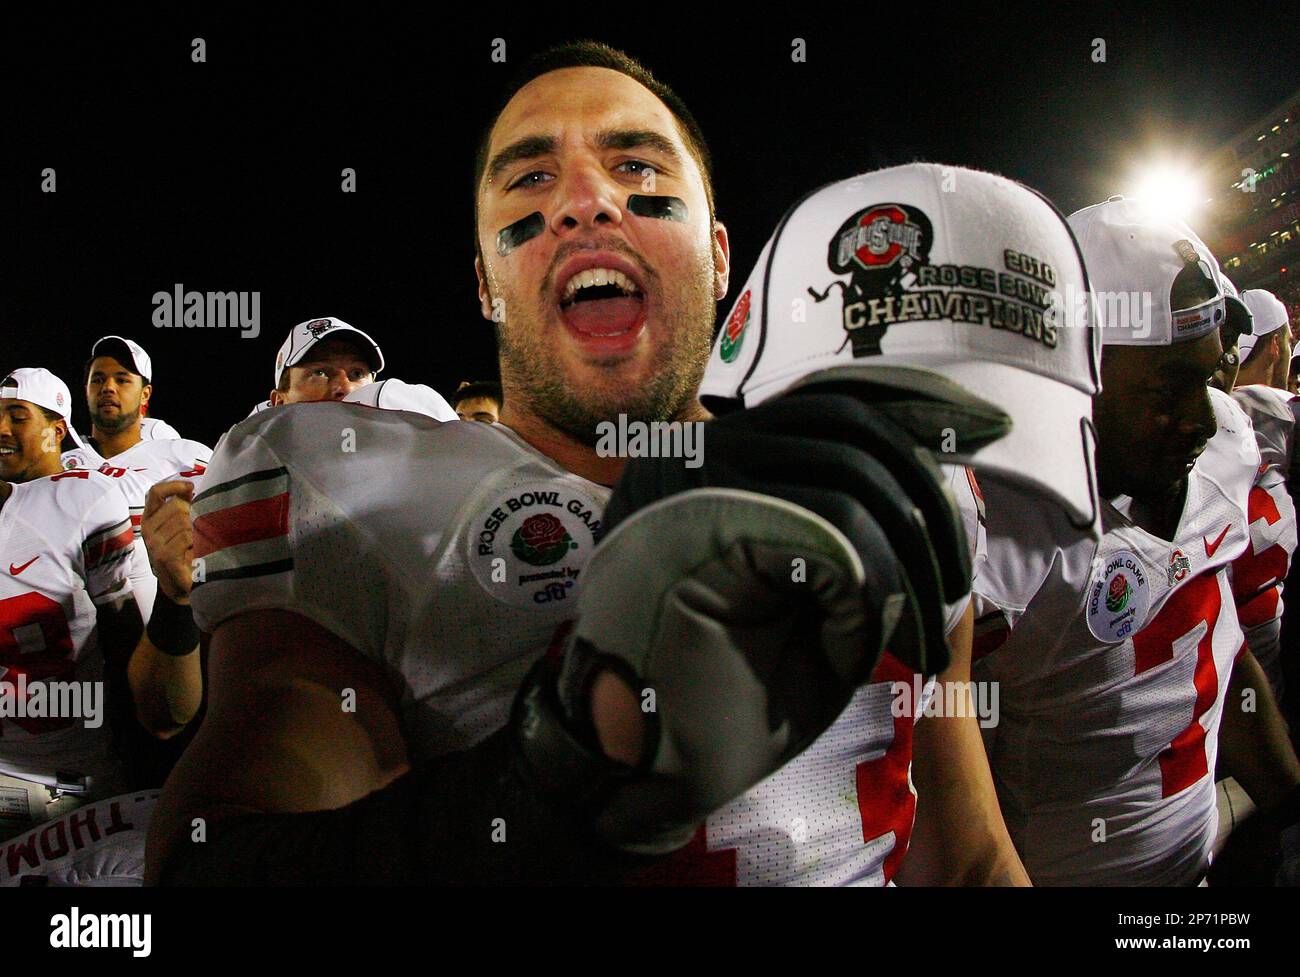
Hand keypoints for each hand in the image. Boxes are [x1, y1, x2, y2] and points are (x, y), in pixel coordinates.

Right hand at [141, 480, 195, 603]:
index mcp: (150, 517)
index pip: (155, 492)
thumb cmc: (184, 548)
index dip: (173, 485)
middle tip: (197, 530)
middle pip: (177, 507)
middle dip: (193, 515)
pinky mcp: (163, 556)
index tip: (190, 487)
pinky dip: (197, 542)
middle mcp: (148, 529)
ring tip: (196, 543)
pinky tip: (196, 551)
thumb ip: (182, 504)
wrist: (181, 582)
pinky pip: (186, 538)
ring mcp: (154, 543)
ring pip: (184, 522)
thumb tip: (188, 486)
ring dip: (197, 531)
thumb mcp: (182, 523)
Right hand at [516, 387, 976, 851]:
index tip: (985, 427)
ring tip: (915, 633)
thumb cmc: (724, 687)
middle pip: (853, 425)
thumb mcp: (803, 591)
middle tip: (953, 585)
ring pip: (850, 479)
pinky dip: (864, 593)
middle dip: (926, 502)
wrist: (641, 762)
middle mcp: (702, 448)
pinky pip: (832, 533)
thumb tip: (934, 470)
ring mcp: (698, 478)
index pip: (830, 394)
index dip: (915, 401)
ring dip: (906, 561)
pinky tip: (851, 645)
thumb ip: (847, 520)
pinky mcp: (708, 520)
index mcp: (719, 454)